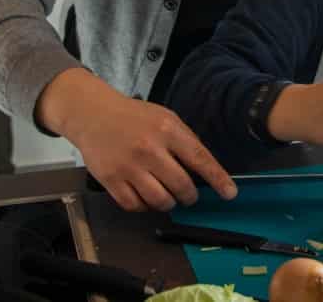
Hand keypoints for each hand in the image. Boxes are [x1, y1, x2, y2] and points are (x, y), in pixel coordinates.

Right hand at [41, 69, 236, 211]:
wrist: (93, 114)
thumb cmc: (133, 116)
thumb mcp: (164, 117)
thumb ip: (184, 140)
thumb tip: (205, 167)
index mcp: (167, 129)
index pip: (199, 158)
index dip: (218, 178)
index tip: (229, 193)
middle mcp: (149, 148)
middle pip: (181, 186)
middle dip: (190, 196)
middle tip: (188, 194)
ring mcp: (129, 166)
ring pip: (160, 201)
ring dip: (168, 203)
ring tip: (167, 196)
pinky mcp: (111, 179)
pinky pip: (135, 206)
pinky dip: (144, 206)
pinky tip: (145, 196)